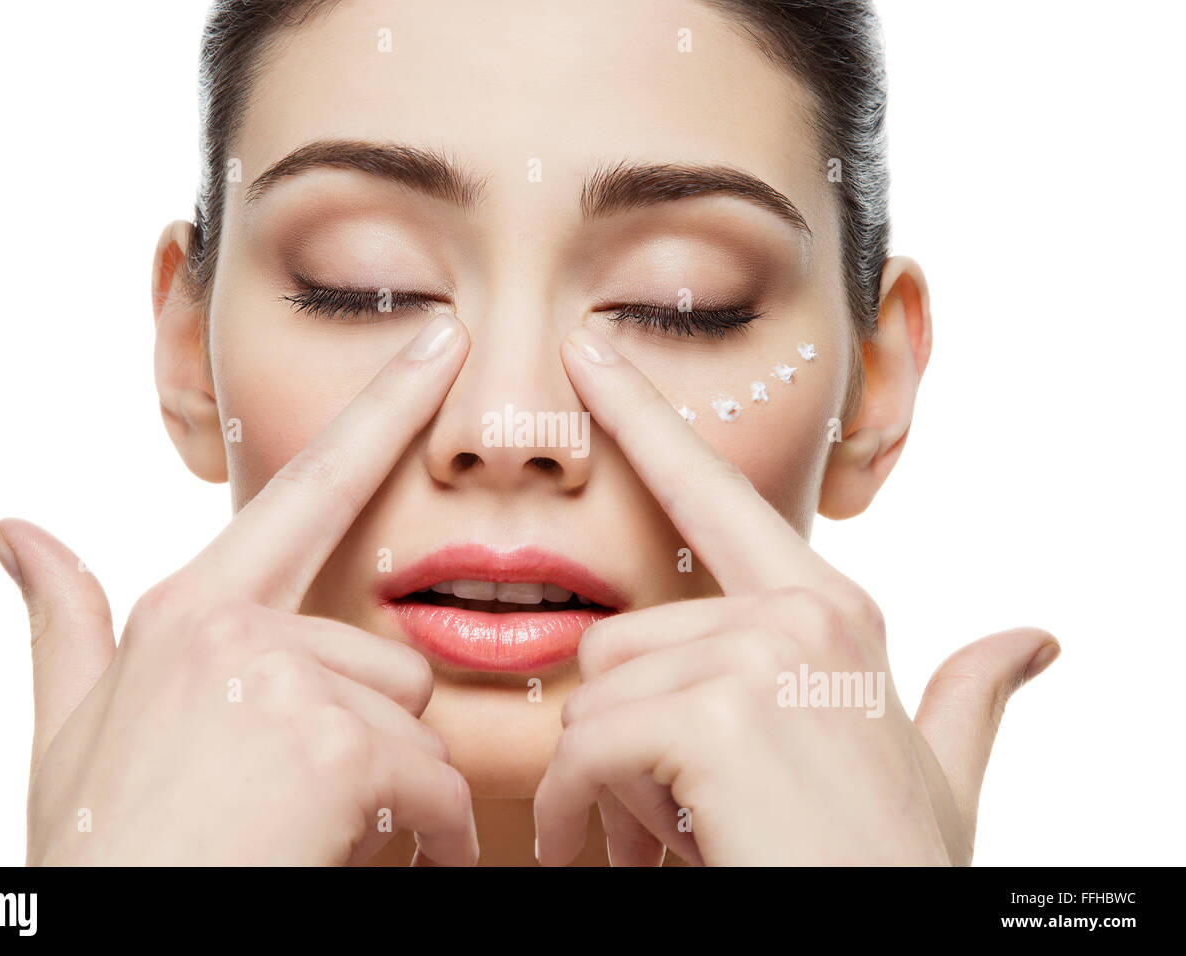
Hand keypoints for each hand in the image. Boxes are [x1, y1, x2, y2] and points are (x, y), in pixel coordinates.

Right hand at [0, 313, 478, 865]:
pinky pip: (432, 780)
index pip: (309, 488)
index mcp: (188, 609)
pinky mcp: (334, 746)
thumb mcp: (71, 727)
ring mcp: (285, 681)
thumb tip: (12, 533)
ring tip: (320, 833)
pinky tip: (371, 858)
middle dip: (372, 736)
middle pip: (386, 658)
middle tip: (307, 799)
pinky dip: (428, 834)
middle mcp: (237, 628)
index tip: (443, 346)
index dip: (383, 411)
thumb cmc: (106, 844)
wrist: (117, 931)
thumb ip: (64, 620)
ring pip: (414, 721)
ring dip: (394, 789)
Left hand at [534, 327, 1059, 865]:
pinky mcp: (717, 712)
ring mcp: (762, 655)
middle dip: (622, 742)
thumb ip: (969, 694)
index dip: (644, 418)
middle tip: (674, 816)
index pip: (713, 496)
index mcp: (830, 612)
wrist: (889, 936)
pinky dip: (586, 816)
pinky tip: (644, 860)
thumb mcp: (939, 775)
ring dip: (608, 791)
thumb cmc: (889, 866)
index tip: (586, 350)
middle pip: (617, 641)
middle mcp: (798, 614)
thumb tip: (1033, 641)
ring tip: (675, 842)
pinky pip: (586, 749)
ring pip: (593, 700)